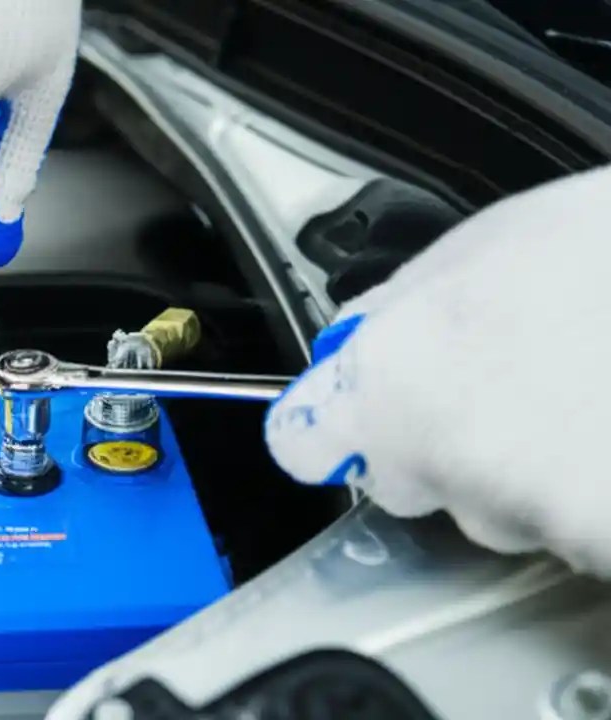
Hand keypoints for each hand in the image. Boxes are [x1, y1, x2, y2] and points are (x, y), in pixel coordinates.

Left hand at [265, 165, 610, 577]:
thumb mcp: (498, 239)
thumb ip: (410, 300)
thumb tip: (375, 324)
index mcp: (394, 374)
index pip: (303, 441)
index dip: (331, 425)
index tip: (347, 417)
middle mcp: (443, 463)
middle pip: (410, 477)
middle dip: (449, 442)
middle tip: (517, 380)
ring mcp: (522, 515)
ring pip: (497, 508)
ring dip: (531, 468)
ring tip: (589, 392)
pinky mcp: (590, 547)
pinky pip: (570, 529)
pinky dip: (589, 496)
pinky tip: (609, 435)